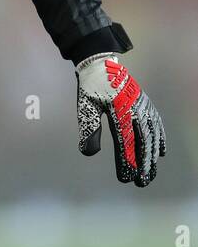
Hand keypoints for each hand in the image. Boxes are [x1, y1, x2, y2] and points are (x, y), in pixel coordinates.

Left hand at [75, 52, 165, 186]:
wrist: (100, 63)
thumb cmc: (91, 87)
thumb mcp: (86, 107)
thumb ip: (88, 129)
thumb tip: (88, 152)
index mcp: (120, 110)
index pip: (125, 142)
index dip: (127, 161)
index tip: (126, 178)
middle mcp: (136, 109)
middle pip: (142, 141)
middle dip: (142, 164)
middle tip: (141, 183)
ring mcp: (143, 106)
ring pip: (151, 135)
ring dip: (151, 156)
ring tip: (150, 173)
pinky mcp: (145, 103)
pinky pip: (156, 123)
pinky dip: (159, 138)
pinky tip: (160, 152)